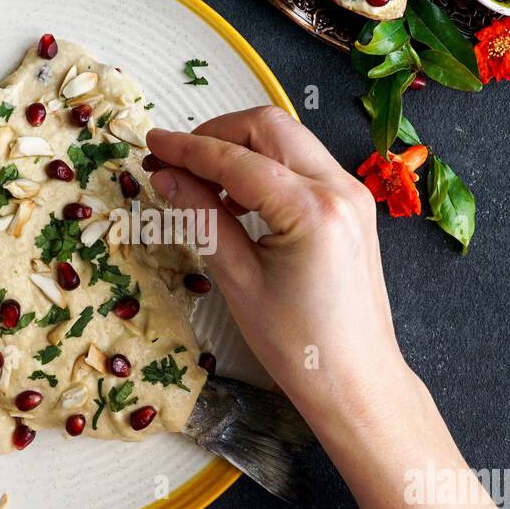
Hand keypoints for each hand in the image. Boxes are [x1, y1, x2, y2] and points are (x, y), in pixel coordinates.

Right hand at [145, 107, 410, 422]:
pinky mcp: (353, 207)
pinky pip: (303, 166)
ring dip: (241, 149)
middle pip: (268, 127)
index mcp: (312, 210)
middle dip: (216, 134)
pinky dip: (266, 168)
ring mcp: (352, 195)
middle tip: (175, 160)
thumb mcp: (238, 281)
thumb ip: (202, 218)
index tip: (153, 145)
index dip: (187, 149)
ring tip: (200, 185)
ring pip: (288, 140)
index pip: (236, 159)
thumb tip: (167, 178)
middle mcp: (340, 189)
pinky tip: (237, 199)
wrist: (356, 381)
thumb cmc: (301, 346)